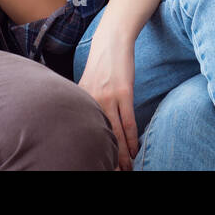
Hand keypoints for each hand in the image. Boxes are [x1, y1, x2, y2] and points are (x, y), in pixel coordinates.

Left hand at [76, 27, 140, 170]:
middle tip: (112, 173)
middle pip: (100, 137)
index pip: (85, 133)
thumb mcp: (86, 83)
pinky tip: (134, 151)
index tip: (95, 164)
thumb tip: (87, 123)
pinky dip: (131, 139)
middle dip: (107, 158)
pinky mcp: (124, 92)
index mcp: (80, 101)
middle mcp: (91, 101)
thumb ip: (86, 102)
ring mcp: (108, 97)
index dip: (90, 151)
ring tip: (126, 169)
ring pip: (115, 134)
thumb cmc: (100, 63)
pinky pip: (128, 122)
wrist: (112, 40)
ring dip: (122, 155)